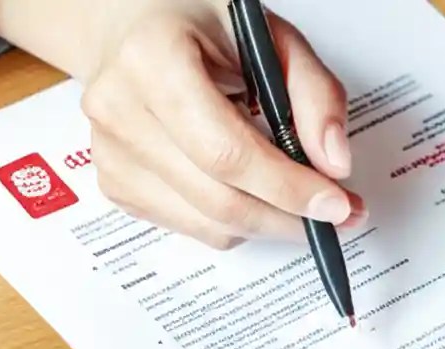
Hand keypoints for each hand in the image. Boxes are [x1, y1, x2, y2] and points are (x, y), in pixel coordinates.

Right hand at [0, 0, 363, 248]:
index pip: (226, 152)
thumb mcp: (270, 38)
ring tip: (298, 204)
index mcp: (153, 60)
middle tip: (334, 216)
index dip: (286, 187)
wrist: (132, 27)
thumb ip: (315, 95)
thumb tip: (334, 165)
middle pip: (217, 199)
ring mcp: (110, 152)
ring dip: (265, 224)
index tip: (335, 204)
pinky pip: (189, 227)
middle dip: (287, 217)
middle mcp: (120, 109)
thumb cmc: (199, 26)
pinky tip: (248, 190)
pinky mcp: (114, 183)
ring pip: (207, 224)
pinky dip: (231, 220)